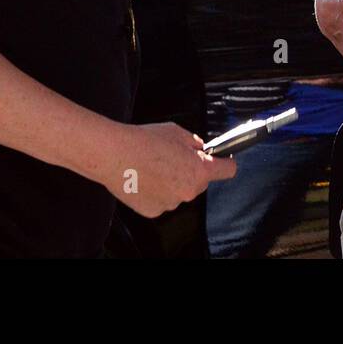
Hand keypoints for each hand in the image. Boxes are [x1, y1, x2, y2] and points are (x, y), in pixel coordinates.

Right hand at [108, 122, 236, 218]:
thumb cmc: (144, 140)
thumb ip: (194, 143)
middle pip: (200, 182)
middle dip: (191, 171)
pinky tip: (144, 178)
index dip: (225, 163)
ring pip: (179, 192)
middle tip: (172, 158)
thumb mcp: (177, 132)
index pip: (228, 170)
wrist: (114, 154)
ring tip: (153, 167)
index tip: (221, 160)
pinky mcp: (154, 211)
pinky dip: (156, 192)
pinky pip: (162, 200)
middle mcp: (188, 191)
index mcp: (199, 170)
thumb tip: (200, 149)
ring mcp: (171, 203)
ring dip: (172, 182)